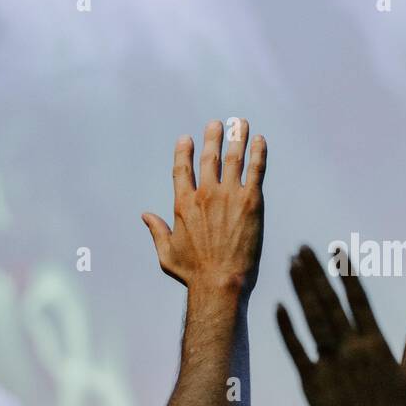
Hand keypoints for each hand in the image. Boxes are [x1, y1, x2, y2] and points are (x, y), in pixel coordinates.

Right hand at [143, 120, 265, 295]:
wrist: (220, 282)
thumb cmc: (192, 273)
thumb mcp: (166, 253)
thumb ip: (157, 230)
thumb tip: (145, 216)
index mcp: (183, 204)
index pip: (182, 168)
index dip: (184, 151)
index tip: (186, 138)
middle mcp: (205, 195)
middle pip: (210, 156)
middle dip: (213, 137)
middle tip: (216, 124)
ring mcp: (229, 195)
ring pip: (234, 157)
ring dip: (236, 136)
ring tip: (239, 123)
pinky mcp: (251, 201)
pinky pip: (256, 169)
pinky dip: (258, 152)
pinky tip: (259, 140)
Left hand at [277, 245, 405, 405]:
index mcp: (376, 345)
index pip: (359, 300)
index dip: (346, 273)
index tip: (336, 250)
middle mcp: (352, 350)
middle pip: (329, 303)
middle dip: (315, 273)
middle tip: (301, 249)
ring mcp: (330, 364)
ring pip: (312, 319)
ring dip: (300, 290)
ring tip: (290, 266)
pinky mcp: (311, 382)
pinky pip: (296, 350)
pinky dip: (287, 328)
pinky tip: (278, 307)